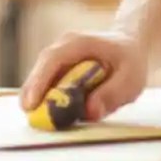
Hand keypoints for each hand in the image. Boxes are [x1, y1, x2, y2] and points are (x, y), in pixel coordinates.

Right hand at [20, 29, 148, 121]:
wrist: (130, 44)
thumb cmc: (130, 60)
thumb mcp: (130, 79)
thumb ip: (111, 95)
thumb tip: (89, 113)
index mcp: (80, 43)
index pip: (53, 59)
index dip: (40, 80)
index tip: (31, 103)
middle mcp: (65, 44)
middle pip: (42, 67)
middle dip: (33, 91)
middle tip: (30, 115)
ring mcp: (60, 53)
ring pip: (41, 74)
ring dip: (38, 95)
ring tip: (39, 117)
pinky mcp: (59, 65)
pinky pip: (48, 80)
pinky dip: (46, 95)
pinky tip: (50, 110)